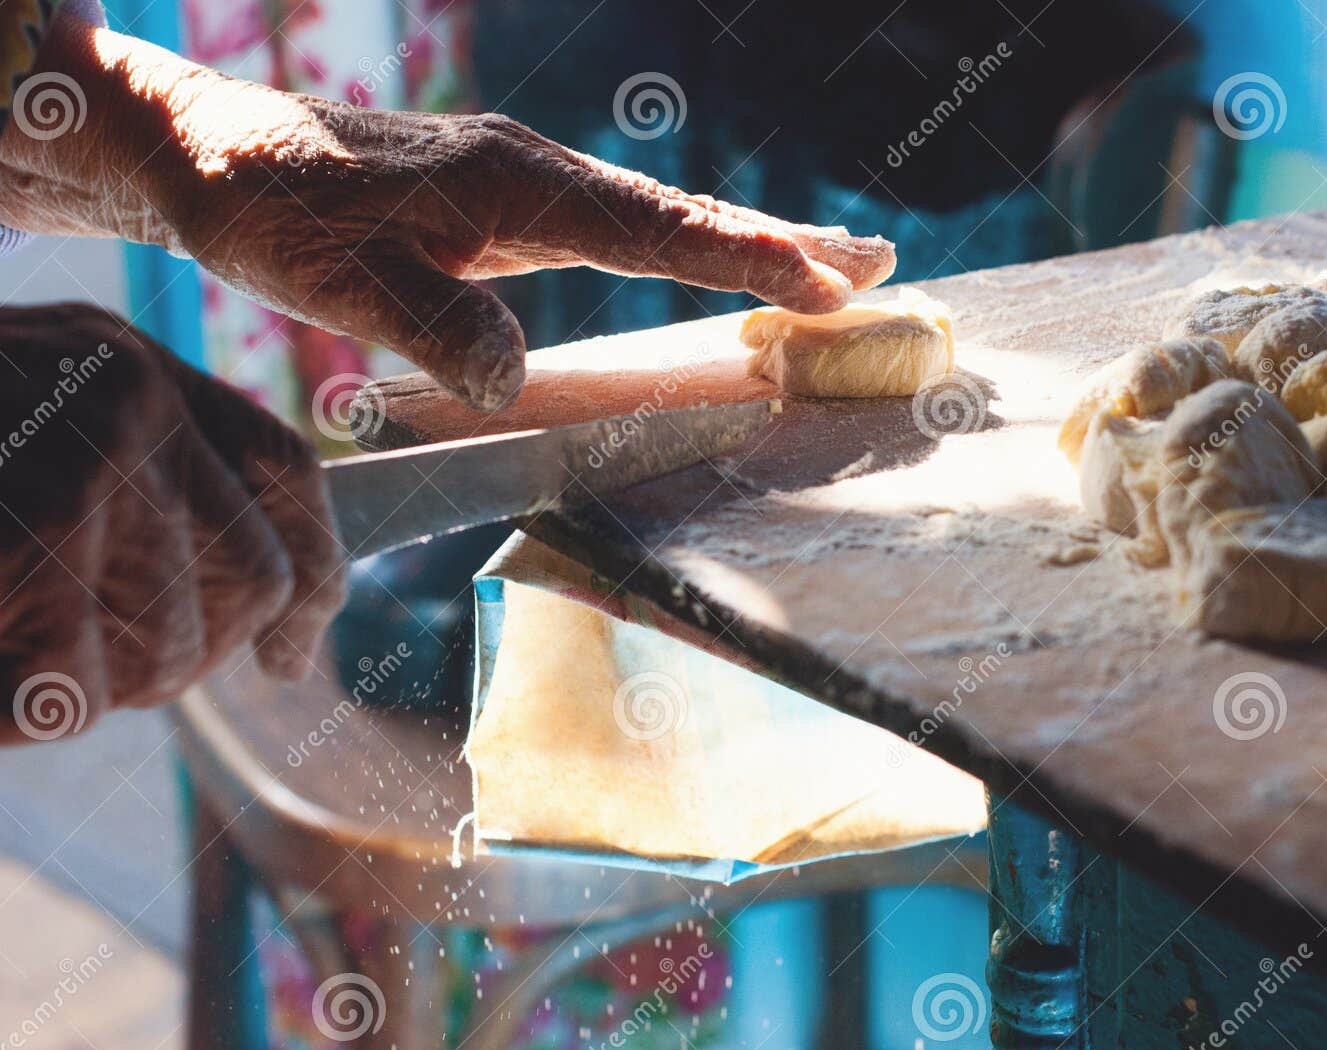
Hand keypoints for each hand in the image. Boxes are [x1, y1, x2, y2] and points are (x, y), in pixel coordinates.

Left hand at [0, 20, 896, 409]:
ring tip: (827, 265)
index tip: (830, 282)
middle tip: (877, 265)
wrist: (210, 153)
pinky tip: (701, 258)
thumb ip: (428, 324)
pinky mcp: (503, 200)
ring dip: (745, 239)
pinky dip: (683, 244)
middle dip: (782, 240)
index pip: (653, 231)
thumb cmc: (269, 213)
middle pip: (681, 212)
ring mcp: (522, 182)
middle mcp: (534, 172)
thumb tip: (509, 380)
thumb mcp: (334, 280)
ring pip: (656, 215)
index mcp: (513, 186)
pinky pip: (618, 226)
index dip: (746, 257)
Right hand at [0, 305, 343, 741]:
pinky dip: (8, 713)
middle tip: (67, 668)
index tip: (290, 655)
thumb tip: (272, 624)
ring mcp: (79, 469)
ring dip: (74, 690)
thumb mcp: (20, 427)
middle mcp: (126, 400)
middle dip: (176, 659)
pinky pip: (64, 691)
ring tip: (1, 645)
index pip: (283, 473)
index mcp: (125, 363)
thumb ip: (130, 491)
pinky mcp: (30, 543)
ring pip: (161, 656)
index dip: (311, 575)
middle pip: (247, 585)